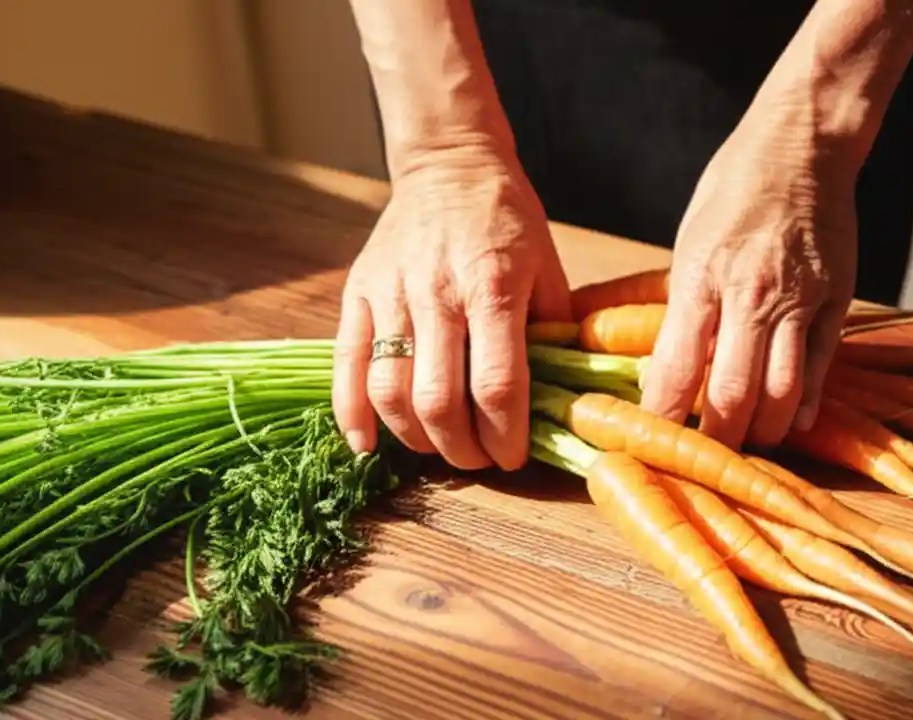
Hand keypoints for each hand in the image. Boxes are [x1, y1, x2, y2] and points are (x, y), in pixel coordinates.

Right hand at [332, 150, 571, 469]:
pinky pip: (347, 366)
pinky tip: (369, 445)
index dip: (506, 436)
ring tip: (438, 446)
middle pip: (439, 401)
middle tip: (478, 459)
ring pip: (390, 392)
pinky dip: (352, 415)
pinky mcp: (357, 294)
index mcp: (494, 287)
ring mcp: (391, 294)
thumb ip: (554, 331)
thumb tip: (565, 395)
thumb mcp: (548, 267)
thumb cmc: (506, 219)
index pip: (497, 385)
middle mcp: (438, 294)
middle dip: (462, 449)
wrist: (449, 164)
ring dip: (415, 438)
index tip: (514, 457)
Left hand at [639, 109, 858, 448]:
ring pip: (782, 393)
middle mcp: (750, 295)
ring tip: (750, 444)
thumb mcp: (690, 243)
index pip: (673, 369)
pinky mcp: (836, 300)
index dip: (659, 417)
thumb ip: (685, 306)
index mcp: (701, 278)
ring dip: (765, 431)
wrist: (803, 143)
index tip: (648, 442)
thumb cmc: (735, 187)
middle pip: (731, 395)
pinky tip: (795, 421)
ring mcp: (799, 300)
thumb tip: (667, 365)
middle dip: (715, 441)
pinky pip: (822, 367)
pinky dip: (808, 403)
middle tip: (704, 461)